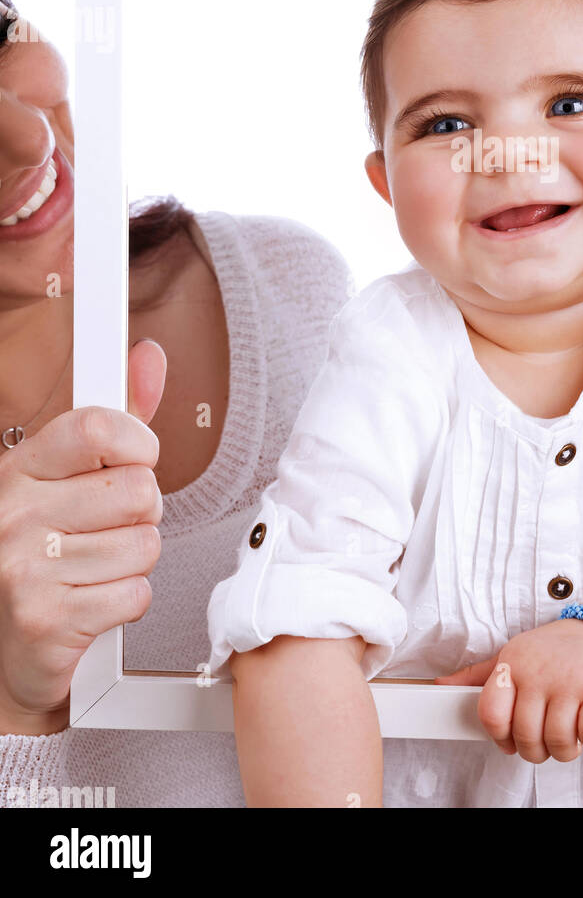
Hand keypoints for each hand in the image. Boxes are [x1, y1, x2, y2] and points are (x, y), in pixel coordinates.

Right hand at [0, 340, 166, 731]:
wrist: (11, 650)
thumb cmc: (47, 555)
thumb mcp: (72, 478)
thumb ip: (117, 419)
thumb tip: (147, 355)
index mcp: (19, 469)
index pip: (95, 427)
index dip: (137, 443)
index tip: (135, 459)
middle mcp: (13, 513)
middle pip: (139, 490)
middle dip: (142, 513)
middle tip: (108, 529)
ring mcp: (23, 567)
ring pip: (145, 544)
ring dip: (135, 561)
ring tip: (97, 568)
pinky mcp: (45, 618)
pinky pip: (136, 592)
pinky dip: (127, 601)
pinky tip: (94, 600)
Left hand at [434, 618, 582, 761]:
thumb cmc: (551, 651)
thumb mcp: (513, 656)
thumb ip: (478, 676)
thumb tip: (441, 686)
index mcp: (512, 663)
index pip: (491, 714)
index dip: (501, 736)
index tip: (512, 739)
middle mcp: (538, 670)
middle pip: (526, 736)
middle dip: (536, 750)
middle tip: (545, 740)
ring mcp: (571, 679)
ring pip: (558, 741)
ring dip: (565, 749)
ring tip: (568, 734)